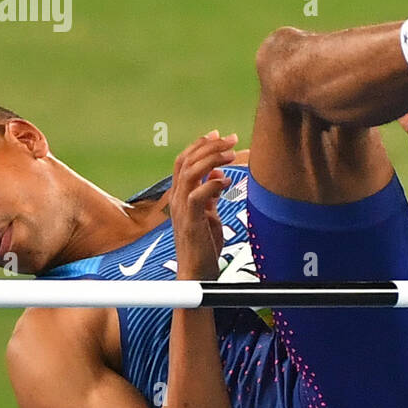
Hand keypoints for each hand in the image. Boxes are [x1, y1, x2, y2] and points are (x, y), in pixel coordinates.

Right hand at [169, 130, 238, 280]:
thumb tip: (217, 173)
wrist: (196, 273)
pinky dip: (212, 184)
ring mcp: (181, 210)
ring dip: (211, 159)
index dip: (200, 144)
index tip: (219, 134)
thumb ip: (210, 194)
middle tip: (231, 139)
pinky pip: (196, 195)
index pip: (184, 160)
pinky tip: (226, 182)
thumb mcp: (209, 213)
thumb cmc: (203, 245)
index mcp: (180, 195)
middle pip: (186, 160)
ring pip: (189, 172)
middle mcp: (176, 198)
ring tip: (231, 154)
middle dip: (209, 145)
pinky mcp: (190, 222)